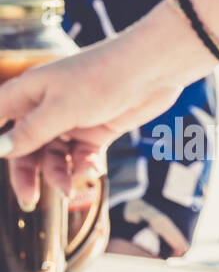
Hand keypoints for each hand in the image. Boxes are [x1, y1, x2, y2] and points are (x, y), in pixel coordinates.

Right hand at [0, 0, 218, 209]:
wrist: (151, 72)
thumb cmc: (102, 77)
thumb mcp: (61, 108)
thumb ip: (31, 131)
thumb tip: (2, 149)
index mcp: (28, 92)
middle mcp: (46, 106)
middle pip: (26, 145)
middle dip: (26, 172)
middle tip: (29, 199)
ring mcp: (73, 119)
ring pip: (55, 154)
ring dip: (59, 173)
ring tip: (69, 190)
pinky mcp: (97, 130)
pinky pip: (82, 155)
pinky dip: (84, 166)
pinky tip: (90, 171)